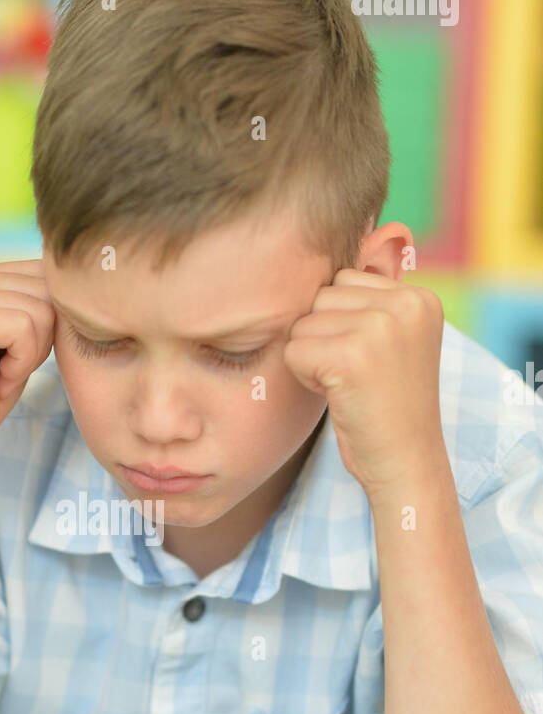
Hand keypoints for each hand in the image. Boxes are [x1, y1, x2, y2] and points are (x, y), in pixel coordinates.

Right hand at [0, 260, 55, 472]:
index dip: (45, 326)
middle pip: (46, 291)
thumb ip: (39, 300)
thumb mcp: (21, 337)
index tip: (9, 355)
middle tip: (2, 369)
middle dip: (39, 340)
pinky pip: (24, 328)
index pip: (45, 275)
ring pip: (40, 311)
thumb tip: (81, 280)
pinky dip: (21, 363)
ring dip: (29, 355)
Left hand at [284, 270, 445, 497]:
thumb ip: (368, 300)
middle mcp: (406, 304)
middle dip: (323, 337)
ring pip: (303, 322)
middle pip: (321, 296)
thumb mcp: (392, 340)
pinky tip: (337, 395)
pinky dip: (304, 377)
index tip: (369, 360)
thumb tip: (330, 251)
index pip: (344, 279)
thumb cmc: (387, 406)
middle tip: (355, 375)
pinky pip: (293, 350)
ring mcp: (380, 328)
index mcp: (419, 296)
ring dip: (312, 357)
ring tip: (348, 385)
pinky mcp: (352, 356)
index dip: (340, 324)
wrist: (405, 462)